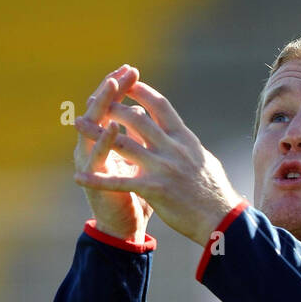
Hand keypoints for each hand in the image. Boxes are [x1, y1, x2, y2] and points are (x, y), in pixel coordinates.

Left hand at [74, 78, 242, 247]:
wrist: (223, 219)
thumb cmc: (215, 193)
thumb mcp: (202, 159)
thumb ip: (184, 144)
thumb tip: (174, 131)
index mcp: (185, 139)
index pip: (160, 106)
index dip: (140, 91)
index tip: (124, 81)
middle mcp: (173, 149)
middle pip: (136, 118)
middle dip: (111, 106)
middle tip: (92, 100)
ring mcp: (164, 168)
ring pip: (123, 144)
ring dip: (96, 132)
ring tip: (77, 123)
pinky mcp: (155, 189)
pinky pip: (120, 182)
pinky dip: (98, 179)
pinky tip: (79, 177)